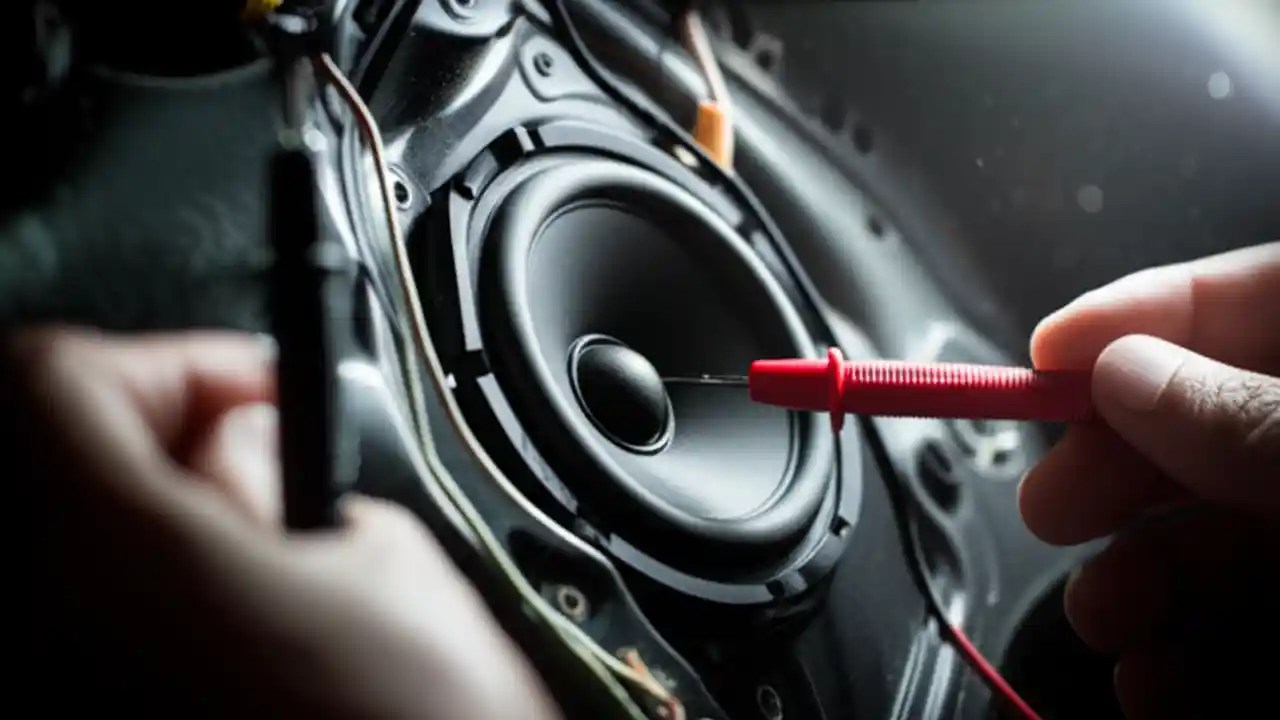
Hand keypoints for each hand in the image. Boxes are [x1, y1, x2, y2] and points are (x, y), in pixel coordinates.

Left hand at [8, 327, 559, 718]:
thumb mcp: (390, 561)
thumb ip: (285, 466)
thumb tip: (239, 439)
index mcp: (115, 561)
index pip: (53, 380)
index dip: (166, 361)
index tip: (248, 392)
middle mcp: (51, 631)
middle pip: (55, 463)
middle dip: (168, 438)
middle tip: (263, 467)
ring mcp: (66, 686)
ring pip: (80, 547)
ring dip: (168, 519)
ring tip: (269, 562)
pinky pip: (99, 619)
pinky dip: (160, 594)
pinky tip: (247, 622)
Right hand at [1018, 242, 1279, 718]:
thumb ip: (1252, 419)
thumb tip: (1122, 371)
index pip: (1261, 295)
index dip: (1149, 312)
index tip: (1047, 351)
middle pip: (1221, 421)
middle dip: (1122, 468)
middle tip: (1055, 504)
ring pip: (1226, 538)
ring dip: (1142, 580)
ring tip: (1105, 617)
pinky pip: (1251, 632)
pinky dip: (1188, 659)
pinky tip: (1159, 683)